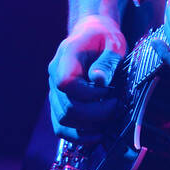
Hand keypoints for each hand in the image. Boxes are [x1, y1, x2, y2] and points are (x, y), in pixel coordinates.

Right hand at [48, 14, 126, 140]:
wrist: (92, 34)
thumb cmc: (105, 38)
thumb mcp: (114, 42)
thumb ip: (108, 60)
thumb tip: (99, 81)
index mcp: (67, 55)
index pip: (65, 82)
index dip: (88, 93)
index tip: (108, 91)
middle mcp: (54, 74)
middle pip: (66, 107)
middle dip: (95, 113)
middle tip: (116, 106)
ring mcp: (54, 90)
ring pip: (62, 120)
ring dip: (89, 126)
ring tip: (109, 118)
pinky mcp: (58, 103)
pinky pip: (61, 127)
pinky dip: (78, 135)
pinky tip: (97, 134)